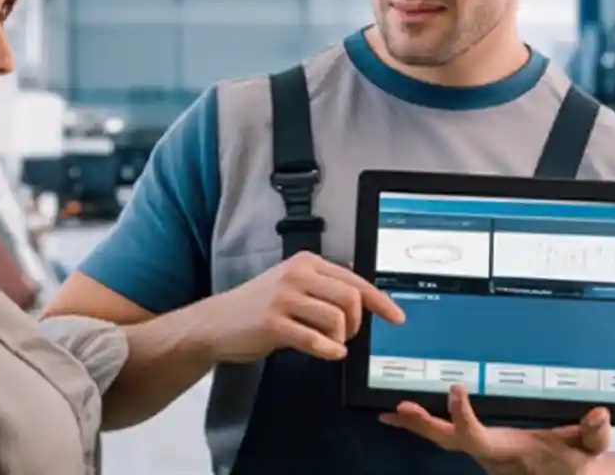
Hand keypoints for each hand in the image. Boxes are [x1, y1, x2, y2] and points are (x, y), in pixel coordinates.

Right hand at [204, 251, 404, 362]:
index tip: (396, 317)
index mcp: (306, 262)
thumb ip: (324, 287)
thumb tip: (363, 297)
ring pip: (336, 320)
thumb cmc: (258, 306)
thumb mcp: (292, 284)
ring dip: (340, 340)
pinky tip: (327, 353)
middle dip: (356, 324)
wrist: (217, 322)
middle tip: (346, 336)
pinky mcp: (273, 322)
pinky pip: (315, 340)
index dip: (381, 302)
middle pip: (350, 299)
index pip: (355, 280)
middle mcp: (297, 274)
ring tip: (329, 344)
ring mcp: (283, 298)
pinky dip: (328, 351)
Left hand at [380, 384, 611, 474]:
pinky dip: (420, 425)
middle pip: (447, 440)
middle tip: (401, 410)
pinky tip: (397, 416)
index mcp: (505, 452)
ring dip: (415, 426)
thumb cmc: (574, 462)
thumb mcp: (589, 449)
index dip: (462, 415)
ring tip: (389, 412)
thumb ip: (593, 433)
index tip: (456, 389)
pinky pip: (443, 433)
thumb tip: (600, 414)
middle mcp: (486, 452)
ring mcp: (478, 448)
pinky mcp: (475, 443)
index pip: (476, 435)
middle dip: (424, 427)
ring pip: (440, 438)